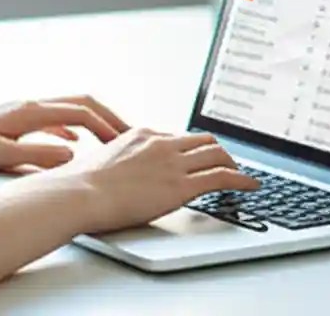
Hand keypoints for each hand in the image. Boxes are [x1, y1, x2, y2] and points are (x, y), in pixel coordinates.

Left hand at [0, 95, 130, 170]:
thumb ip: (35, 156)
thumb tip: (71, 156)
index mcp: (30, 112)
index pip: (81, 114)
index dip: (108, 127)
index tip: (127, 143)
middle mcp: (30, 106)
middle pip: (82, 103)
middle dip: (110, 118)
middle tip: (132, 136)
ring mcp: (24, 111)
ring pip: (70, 109)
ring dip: (94, 122)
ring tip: (112, 141)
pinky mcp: (16, 120)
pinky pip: (56, 119)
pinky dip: (74, 129)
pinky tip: (75, 146)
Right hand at [46, 127, 260, 233]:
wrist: (79, 194)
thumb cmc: (80, 185)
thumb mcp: (100, 162)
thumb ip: (116, 163)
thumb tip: (114, 174)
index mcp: (141, 135)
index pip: (176, 138)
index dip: (190, 149)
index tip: (196, 156)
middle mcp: (160, 143)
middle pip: (201, 140)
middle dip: (217, 150)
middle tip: (225, 161)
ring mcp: (172, 163)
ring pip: (216, 154)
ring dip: (232, 163)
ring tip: (241, 174)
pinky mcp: (181, 185)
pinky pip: (222, 177)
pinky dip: (241, 180)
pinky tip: (250, 186)